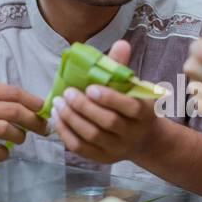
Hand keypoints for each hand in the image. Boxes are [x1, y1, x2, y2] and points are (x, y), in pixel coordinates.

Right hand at [0, 78, 47, 162]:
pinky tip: (3, 152)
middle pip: (14, 111)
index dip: (34, 101)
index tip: (44, 109)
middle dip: (34, 121)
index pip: (13, 92)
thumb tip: (27, 103)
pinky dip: (4, 154)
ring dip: (20, 136)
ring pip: (6, 131)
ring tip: (20, 139)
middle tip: (43, 128)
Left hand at [52, 40, 158, 164]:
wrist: (143, 139)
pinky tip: (57, 118)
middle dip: (84, 107)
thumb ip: (122, 67)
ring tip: (58, 103)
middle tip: (68, 93)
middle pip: (108, 123)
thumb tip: (121, 43)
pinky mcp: (103, 158)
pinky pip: (81, 148)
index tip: (90, 88)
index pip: (130, 107)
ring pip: (92, 136)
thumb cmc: (133, 105)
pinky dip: (66, 133)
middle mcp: (133, 134)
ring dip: (71, 119)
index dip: (109, 98)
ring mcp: (117, 149)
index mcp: (145, 113)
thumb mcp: (132, 87)